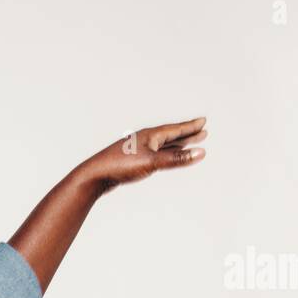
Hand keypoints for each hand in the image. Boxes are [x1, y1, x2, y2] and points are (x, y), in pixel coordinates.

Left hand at [78, 117, 207, 195]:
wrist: (95, 175)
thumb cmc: (121, 166)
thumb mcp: (152, 162)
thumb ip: (177, 158)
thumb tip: (201, 153)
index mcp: (150, 135)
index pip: (176, 129)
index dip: (190, 126)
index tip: (203, 121)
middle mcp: (144, 140)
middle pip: (171, 135)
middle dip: (187, 133)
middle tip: (202, 130)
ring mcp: (138, 150)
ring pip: (163, 145)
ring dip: (177, 144)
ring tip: (190, 143)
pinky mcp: (132, 161)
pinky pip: (155, 154)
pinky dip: (165, 154)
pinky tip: (165, 156)